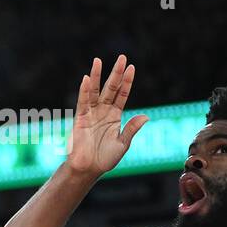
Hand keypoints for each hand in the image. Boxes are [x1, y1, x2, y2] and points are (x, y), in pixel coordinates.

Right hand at [65, 55, 147, 176]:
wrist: (88, 169)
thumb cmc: (104, 159)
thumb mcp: (123, 144)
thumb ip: (132, 129)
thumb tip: (146, 116)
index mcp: (114, 116)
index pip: (122, 94)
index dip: (127, 82)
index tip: (132, 68)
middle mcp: (103, 111)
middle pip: (111, 88)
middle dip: (116, 73)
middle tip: (122, 57)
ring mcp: (91, 113)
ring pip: (95, 91)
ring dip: (97, 76)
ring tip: (98, 60)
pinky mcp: (81, 118)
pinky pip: (83, 102)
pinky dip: (85, 90)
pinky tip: (87, 79)